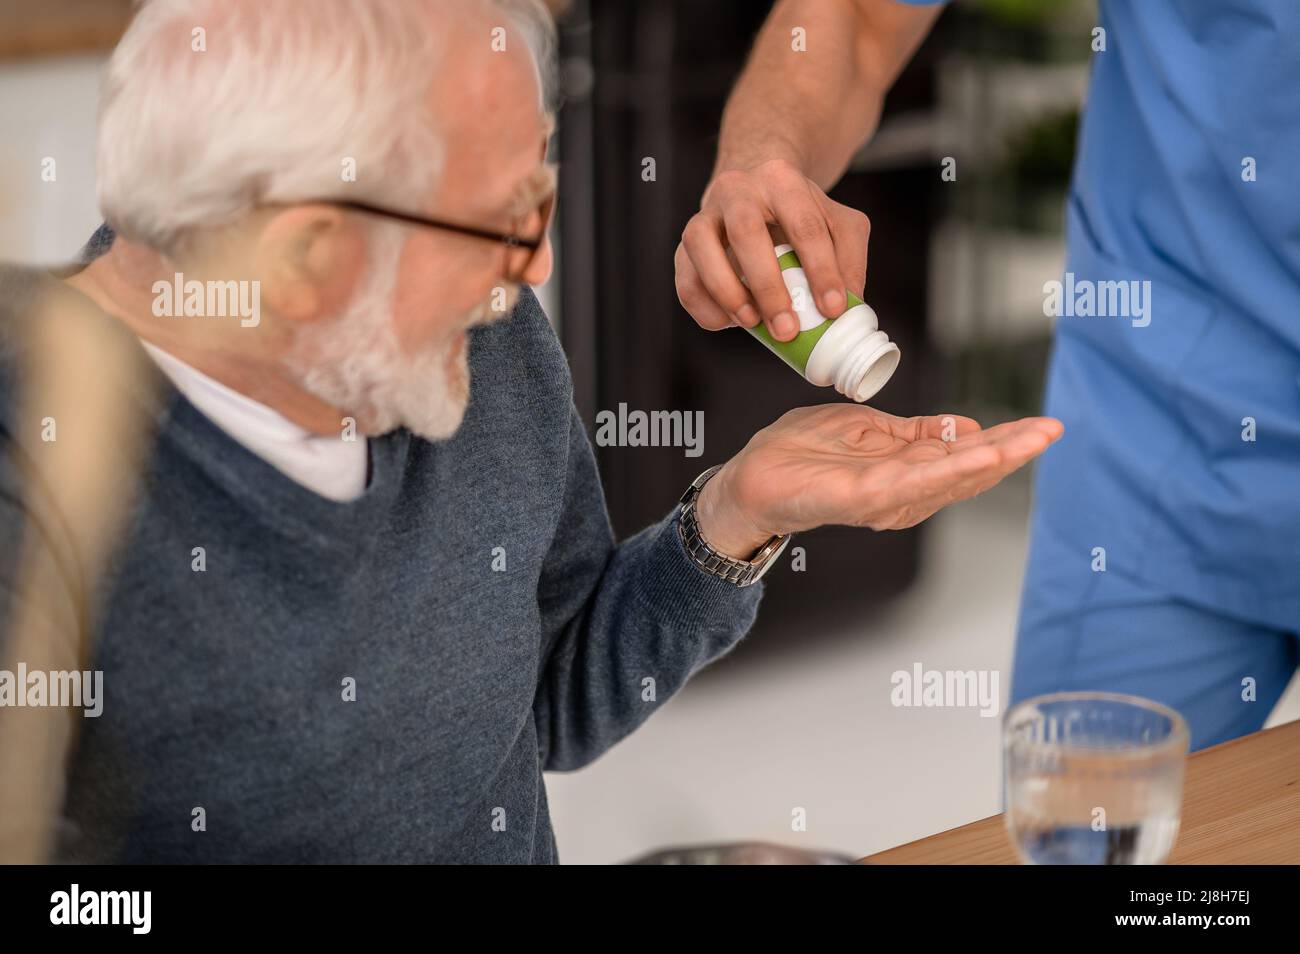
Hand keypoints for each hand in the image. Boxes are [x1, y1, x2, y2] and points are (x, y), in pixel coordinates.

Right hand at [675, 159, 870, 341]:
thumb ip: (849, 260)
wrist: (757, 196)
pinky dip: (705, 306)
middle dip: (767, 286)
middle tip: (787, 328)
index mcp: (782, 180)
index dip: (821, 270)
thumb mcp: (837, 225)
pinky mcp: (685, 245)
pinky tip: (730, 321)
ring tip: (753, 323)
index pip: (804, 225)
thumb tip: (848, 309)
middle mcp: (738, 189)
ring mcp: (705, 214)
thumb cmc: (800, 215)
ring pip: (702, 247)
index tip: (832, 309)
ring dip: (728, 292)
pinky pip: (685, 277)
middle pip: (746, 232)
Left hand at [695, 405, 1063, 558]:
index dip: (1007, 442)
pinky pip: (908, 483)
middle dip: (1011, 451)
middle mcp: (903, 492)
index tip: (1044, 426)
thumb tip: (968, 426)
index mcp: (907, 472)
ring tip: (1026, 439)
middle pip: (967, 472)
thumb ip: (916, 432)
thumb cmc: (801, 452)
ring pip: (947, 478)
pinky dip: (943, 470)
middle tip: (1050, 430)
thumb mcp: (868, 428)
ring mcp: (883, 498)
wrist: (750, 477)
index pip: (966, 456)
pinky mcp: (860, 498)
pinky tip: (972, 454)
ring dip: (989, 459)